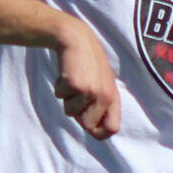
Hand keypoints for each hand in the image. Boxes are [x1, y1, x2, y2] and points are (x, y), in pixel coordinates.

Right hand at [52, 20, 121, 138]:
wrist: (76, 39)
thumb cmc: (89, 62)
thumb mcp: (102, 82)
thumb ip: (101, 104)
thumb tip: (94, 129)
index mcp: (113, 97)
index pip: (112, 128)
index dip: (99, 133)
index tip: (90, 128)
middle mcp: (104, 96)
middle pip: (87, 125)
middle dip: (77, 113)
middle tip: (77, 93)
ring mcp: (89, 91)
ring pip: (70, 112)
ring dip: (66, 98)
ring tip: (73, 80)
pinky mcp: (74, 85)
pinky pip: (59, 96)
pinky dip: (58, 86)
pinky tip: (66, 73)